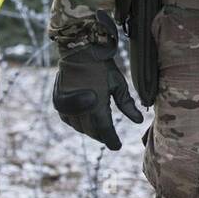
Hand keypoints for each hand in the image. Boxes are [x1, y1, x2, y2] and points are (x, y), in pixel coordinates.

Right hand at [52, 13, 141, 149]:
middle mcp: (81, 109)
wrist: (79, 50)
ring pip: (80, 128)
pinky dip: (78, 123)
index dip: (112, 141)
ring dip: (90, 130)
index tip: (117, 146)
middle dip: (102, 135)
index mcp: (97, 105)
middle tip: (110, 137)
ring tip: (99, 127)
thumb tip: (139, 121)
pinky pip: (69, 120)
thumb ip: (127, 104)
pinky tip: (85, 119)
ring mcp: (68, 107)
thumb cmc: (102, 65)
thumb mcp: (119, 83)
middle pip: (93, 132)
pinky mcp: (59, 102)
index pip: (105, 132)